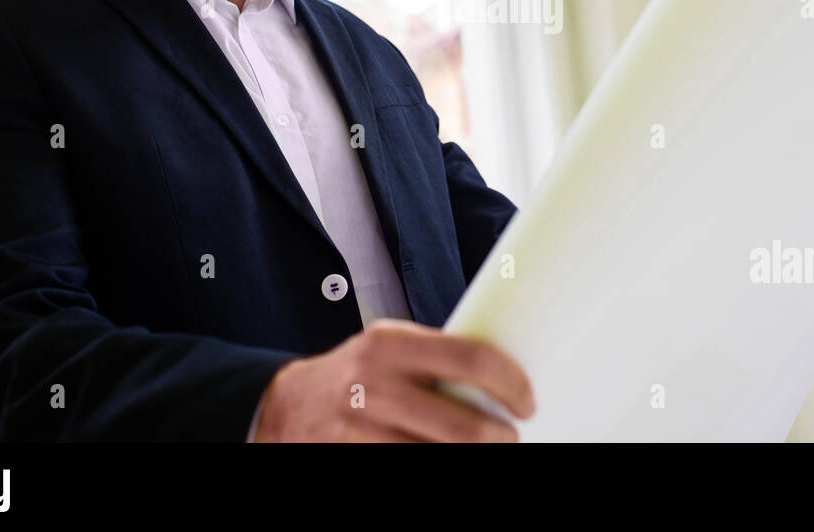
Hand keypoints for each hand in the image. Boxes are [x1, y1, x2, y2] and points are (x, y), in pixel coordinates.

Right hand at [253, 318, 535, 441]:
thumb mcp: (386, 348)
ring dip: (475, 458)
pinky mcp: (351, 459)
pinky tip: (446, 459)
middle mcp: (373, 385)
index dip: (511, 384)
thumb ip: (433, 356)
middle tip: (511, 437)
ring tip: (486, 450)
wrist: (285, 406)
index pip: (471, 359)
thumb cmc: (354, 375)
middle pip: (464, 427)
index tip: (527, 402)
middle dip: (501, 438)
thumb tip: (502, 373)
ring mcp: (359, 429)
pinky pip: (411, 470)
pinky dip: (439, 469)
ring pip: (441, 457)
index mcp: (388, 343)